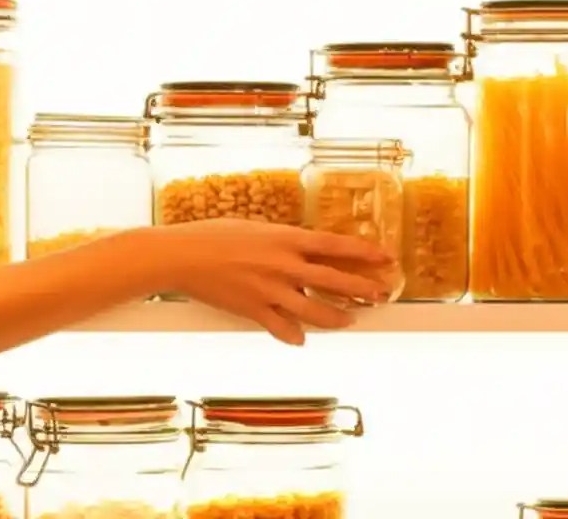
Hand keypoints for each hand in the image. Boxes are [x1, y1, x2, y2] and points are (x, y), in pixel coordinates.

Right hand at [131, 220, 395, 344]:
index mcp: (286, 238)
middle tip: (381, 295)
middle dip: (363, 288)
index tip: (386, 257)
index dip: (364, 253)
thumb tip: (304, 250)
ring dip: (337, 317)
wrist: (181, 256)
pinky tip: (301, 338)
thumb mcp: (257, 229)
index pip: (335, 245)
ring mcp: (271, 290)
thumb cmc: (214, 235)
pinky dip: (295, 335)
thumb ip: (284, 242)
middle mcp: (284, 264)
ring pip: (316, 311)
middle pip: (335, 280)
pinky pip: (283, 329)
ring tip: (350, 319)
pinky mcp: (254, 310)